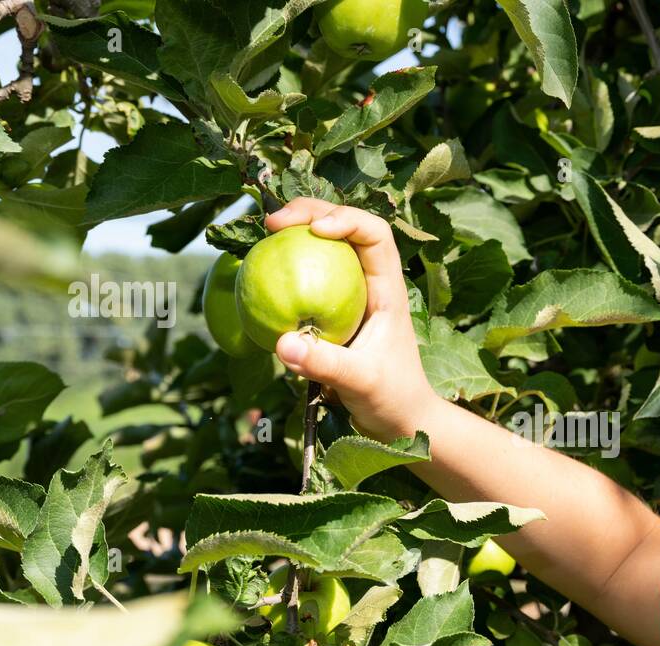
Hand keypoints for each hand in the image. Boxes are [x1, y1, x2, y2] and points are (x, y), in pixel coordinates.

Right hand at [263, 198, 438, 439]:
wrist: (399, 420)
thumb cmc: (392, 398)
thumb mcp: (360, 382)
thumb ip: (325, 364)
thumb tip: (281, 344)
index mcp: (388, 290)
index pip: (376, 234)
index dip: (347, 219)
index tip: (315, 231)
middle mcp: (371, 283)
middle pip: (346, 228)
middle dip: (311, 212)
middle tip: (272, 221)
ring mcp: (352, 294)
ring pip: (325, 248)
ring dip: (296, 233)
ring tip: (264, 233)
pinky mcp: (334, 310)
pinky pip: (308, 277)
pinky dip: (285, 268)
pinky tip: (259, 271)